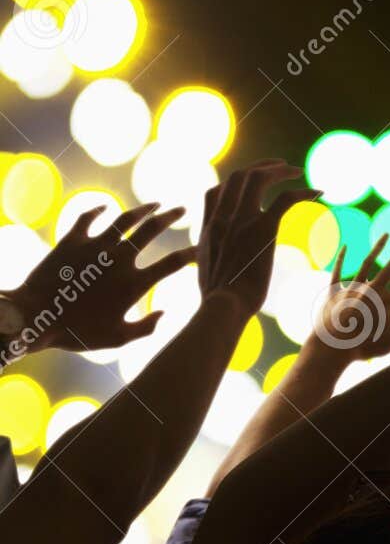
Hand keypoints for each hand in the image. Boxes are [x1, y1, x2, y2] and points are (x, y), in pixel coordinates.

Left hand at [0, 203, 195, 357]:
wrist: (36, 317)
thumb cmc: (77, 332)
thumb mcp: (118, 339)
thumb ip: (146, 328)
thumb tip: (164, 314)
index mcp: (134, 284)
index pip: (172, 264)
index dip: (190, 254)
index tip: (200, 249)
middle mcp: (118, 260)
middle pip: (151, 230)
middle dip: (170, 217)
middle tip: (182, 208)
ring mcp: (94, 247)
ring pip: (124, 219)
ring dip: (142, 209)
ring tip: (154, 204)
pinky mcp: (71, 241)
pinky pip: (86, 218)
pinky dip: (97, 210)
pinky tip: (105, 207)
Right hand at [198, 160, 319, 312]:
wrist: (223, 306)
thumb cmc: (219, 300)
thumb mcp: (209, 274)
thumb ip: (212, 262)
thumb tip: (215, 270)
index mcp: (208, 228)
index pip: (215, 192)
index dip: (233, 184)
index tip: (249, 184)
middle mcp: (222, 217)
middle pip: (237, 176)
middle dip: (259, 167)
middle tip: (280, 166)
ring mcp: (241, 220)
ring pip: (257, 178)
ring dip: (278, 171)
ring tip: (296, 171)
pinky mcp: (263, 228)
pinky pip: (285, 199)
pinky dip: (303, 192)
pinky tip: (318, 193)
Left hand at [305, 234, 389, 363]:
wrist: (333, 348)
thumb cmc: (368, 346)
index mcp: (389, 300)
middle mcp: (372, 289)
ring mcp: (352, 289)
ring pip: (367, 262)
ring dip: (378, 247)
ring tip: (386, 235)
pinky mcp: (334, 292)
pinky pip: (337, 271)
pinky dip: (341, 258)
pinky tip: (346, 247)